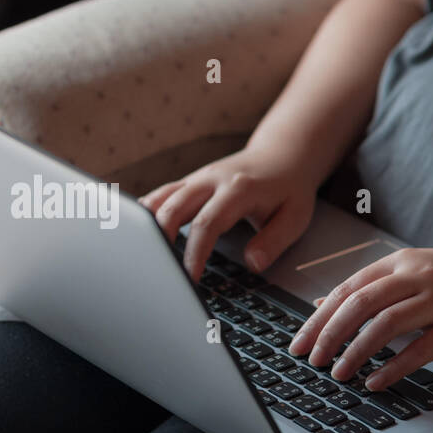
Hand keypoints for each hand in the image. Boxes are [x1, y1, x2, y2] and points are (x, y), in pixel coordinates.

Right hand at [138, 147, 318, 281]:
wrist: (283, 155)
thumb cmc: (289, 188)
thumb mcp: (295, 217)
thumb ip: (274, 241)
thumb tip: (252, 264)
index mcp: (238, 189)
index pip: (208, 223)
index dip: (195, 253)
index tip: (190, 278)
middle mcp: (211, 179)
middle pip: (173, 206)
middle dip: (161, 239)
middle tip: (159, 271)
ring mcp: (197, 178)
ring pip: (160, 197)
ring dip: (147, 224)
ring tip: (141, 254)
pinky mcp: (189, 181)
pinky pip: (161, 194)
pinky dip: (146, 213)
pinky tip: (138, 233)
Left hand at [287, 247, 432, 389]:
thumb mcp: (423, 274)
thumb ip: (377, 287)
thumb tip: (326, 303)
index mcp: (405, 262)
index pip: (349, 288)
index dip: (319, 316)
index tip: (299, 340)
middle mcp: (420, 276)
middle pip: (359, 304)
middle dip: (328, 334)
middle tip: (309, 359)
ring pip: (384, 325)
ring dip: (355, 352)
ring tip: (338, 374)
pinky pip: (420, 349)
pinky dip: (393, 367)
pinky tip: (376, 382)